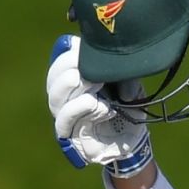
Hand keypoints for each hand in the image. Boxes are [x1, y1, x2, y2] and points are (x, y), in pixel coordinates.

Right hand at [46, 35, 151, 172]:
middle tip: (88, 65)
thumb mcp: (126, 84)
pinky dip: (81, 109)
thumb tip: (110, 63)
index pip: (60, 64)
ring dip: (75, 86)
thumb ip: (118, 72)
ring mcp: (65, 118)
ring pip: (55, 98)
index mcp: (74, 82)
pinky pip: (65, 119)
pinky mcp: (70, 136)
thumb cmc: (127, 109)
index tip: (82, 47)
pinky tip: (101, 106)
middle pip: (53, 79)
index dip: (68, 54)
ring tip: (96, 83)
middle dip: (68, 67)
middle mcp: (65, 99)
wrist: (135, 141)